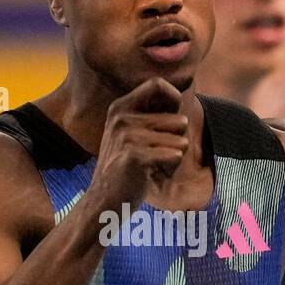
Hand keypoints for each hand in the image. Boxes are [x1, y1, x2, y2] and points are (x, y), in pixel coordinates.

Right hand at [90, 77, 187, 209]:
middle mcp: (122, 117)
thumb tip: (180, 99)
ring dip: (174, 158)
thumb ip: (152, 116)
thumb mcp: (133, 134)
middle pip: (178, 119)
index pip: (157, 84)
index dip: (173, 99)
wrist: (104, 200)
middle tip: (158, 156)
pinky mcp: (135, 156)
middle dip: (178, 141)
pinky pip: (175, 156)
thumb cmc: (125, 167)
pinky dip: (171, 168)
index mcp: (120, 107)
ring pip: (180, 141)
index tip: (170, 120)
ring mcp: (126, 136)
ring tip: (153, 167)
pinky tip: (153, 174)